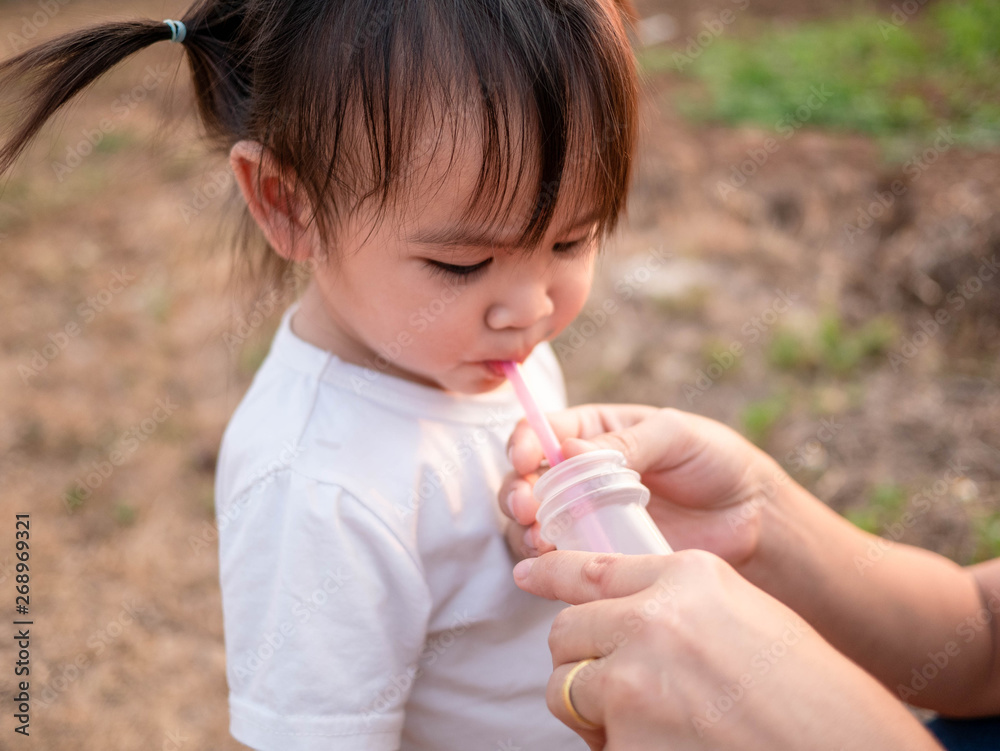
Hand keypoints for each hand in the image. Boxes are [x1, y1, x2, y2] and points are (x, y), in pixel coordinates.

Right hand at [499, 405, 785, 566]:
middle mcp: (580, 473)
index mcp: (595, 431)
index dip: (525, 443)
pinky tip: (553, 557)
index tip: (526, 459)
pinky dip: (547, 557)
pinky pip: (558, 556)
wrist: (753, 519)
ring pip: (533, 520)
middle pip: (526, 478)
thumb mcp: (674, 435)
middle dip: (517, 489)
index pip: (541, 430)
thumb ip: (623, 444)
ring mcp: (585, 516)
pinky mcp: (597, 554)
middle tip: (527, 504)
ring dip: (524, 527)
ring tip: (539, 534)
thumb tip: (566, 449)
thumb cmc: (717, 462)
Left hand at [513, 550, 943, 750]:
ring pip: (564, 689)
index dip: (554, 574)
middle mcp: (655, 619)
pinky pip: (595, 745)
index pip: (595, 568)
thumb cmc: (811, 694)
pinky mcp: (627, 742)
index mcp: (690, 578)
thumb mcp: (745, 618)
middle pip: (566, 633)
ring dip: (592, 712)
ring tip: (651, 728)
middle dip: (580, 662)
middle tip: (619, 689)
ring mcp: (636, 682)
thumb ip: (680, 605)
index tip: (528, 574)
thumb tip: (622, 613)